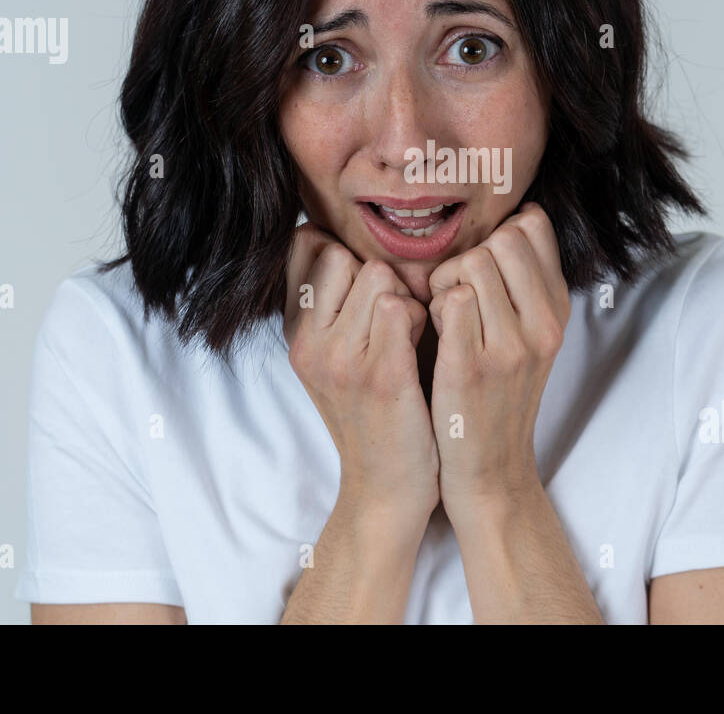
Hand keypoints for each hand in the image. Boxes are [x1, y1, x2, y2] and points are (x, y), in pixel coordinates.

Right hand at [284, 223, 439, 521]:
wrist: (387, 489)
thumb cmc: (375, 413)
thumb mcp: (333, 357)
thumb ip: (332, 303)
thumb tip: (339, 234)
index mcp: (296, 334)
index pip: (306, 244)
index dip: (345, 253)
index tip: (366, 288)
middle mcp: (309, 344)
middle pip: (347, 256)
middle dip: (379, 277)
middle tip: (393, 320)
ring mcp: (342, 360)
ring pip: (380, 276)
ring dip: (407, 298)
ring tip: (411, 337)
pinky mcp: (381, 377)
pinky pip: (402, 308)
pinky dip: (426, 317)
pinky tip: (427, 346)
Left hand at [426, 202, 570, 511]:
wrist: (489, 470)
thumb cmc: (495, 395)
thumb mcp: (530, 337)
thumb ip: (523, 283)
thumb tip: (515, 218)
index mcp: (557, 309)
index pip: (534, 226)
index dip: (496, 236)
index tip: (481, 270)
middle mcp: (544, 324)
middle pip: (501, 239)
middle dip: (468, 257)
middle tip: (456, 295)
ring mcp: (512, 346)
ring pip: (472, 263)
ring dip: (445, 282)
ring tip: (444, 318)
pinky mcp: (473, 366)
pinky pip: (450, 300)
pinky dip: (432, 309)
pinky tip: (433, 336)